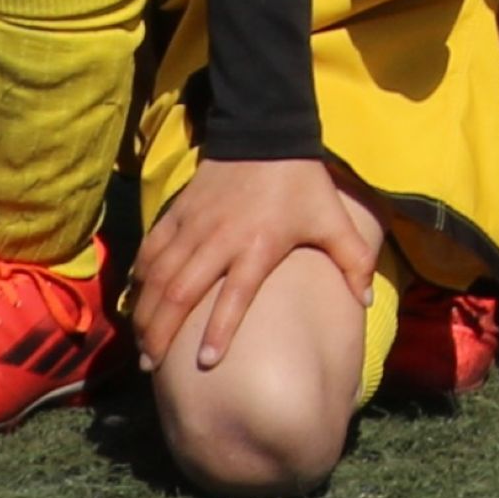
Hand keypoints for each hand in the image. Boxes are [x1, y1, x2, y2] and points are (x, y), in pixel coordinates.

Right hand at [134, 154, 382, 375]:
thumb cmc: (301, 183)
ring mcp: (193, 226)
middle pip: (181, 292)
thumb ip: (353, 260)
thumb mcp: (332, 218)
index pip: (235, 294)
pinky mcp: (177, 212)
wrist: (266, 131)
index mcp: (258, 245)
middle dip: (162, 331)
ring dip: (145, 312)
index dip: (220, 329)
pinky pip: (151, 250)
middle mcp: (219, 239)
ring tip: (140, 345)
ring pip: (158, 275)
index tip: (206, 362)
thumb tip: (365, 302)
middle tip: (150, 365)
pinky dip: (139, 277)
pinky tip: (133, 302)